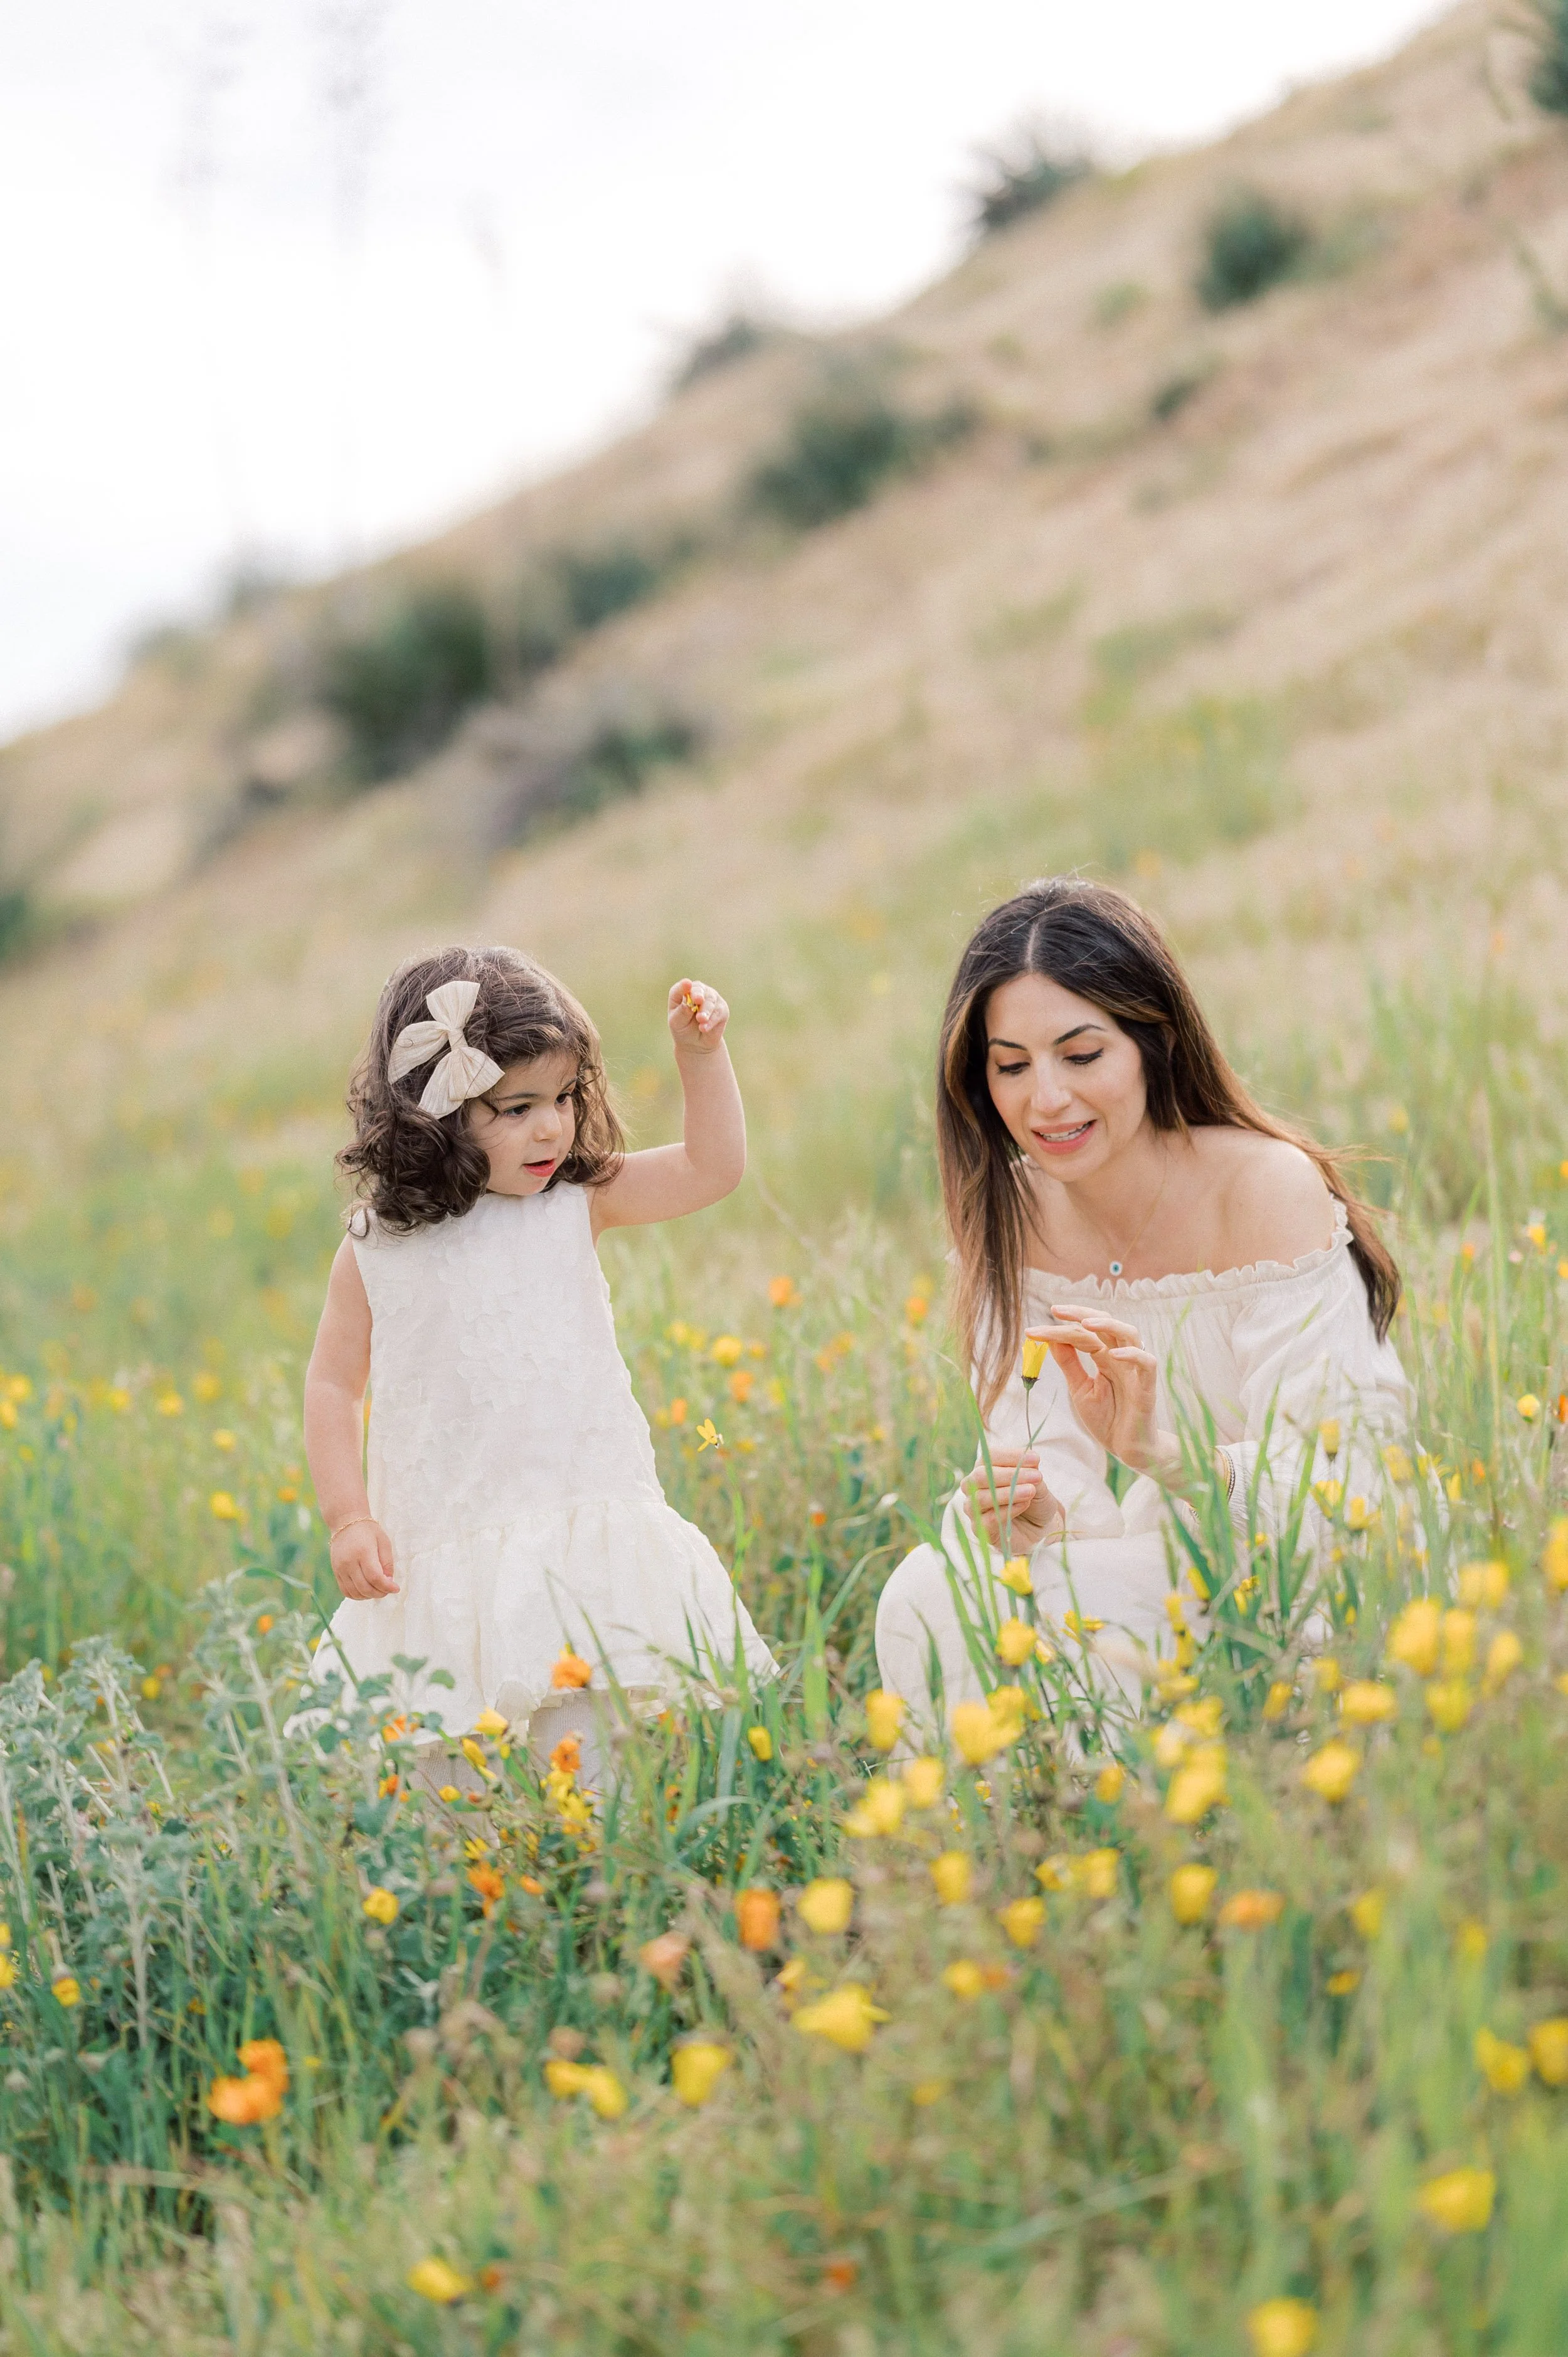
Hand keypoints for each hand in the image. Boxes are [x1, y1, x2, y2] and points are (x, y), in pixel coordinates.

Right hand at [330, 1519, 397, 1599]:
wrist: (345, 1522)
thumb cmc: (368, 1531)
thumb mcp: (383, 1541)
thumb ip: (387, 1562)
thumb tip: (389, 1581)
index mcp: (363, 1552)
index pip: (375, 1577)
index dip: (387, 1587)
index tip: (396, 1588)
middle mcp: (349, 1562)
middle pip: (365, 1588)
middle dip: (380, 1593)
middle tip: (388, 1590)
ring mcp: (340, 1568)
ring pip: (355, 1592)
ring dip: (369, 1596)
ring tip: (378, 1589)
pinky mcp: (336, 1572)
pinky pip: (346, 1591)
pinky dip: (357, 1595)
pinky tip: (366, 1590)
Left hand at [667, 978, 727, 1056]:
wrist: (696, 1043)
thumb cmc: (683, 1028)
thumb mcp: (677, 1022)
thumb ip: (682, 1011)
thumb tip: (689, 1004)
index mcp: (683, 991)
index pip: (682, 986)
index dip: (684, 986)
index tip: (687, 984)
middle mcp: (698, 991)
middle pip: (699, 990)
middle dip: (698, 995)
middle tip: (698, 1000)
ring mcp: (711, 998)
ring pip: (710, 1001)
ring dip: (705, 1011)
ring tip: (701, 1021)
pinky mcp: (721, 1008)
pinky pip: (719, 1012)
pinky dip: (712, 1020)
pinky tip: (704, 1028)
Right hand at [965, 1448, 1063, 1553]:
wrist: (1039, 1527)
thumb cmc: (1034, 1500)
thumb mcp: (1037, 1483)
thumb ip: (1031, 1473)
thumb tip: (1031, 1461)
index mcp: (984, 1468)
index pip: (989, 1456)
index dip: (1011, 1456)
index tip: (1035, 1459)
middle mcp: (974, 1486)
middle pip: (980, 1476)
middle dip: (1009, 1475)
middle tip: (1036, 1476)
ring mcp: (974, 1508)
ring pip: (981, 1498)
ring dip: (1009, 1493)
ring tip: (1031, 1491)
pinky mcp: (979, 1529)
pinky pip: (988, 1519)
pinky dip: (1008, 1510)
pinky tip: (1024, 1504)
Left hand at [1034, 1307, 1167, 1474]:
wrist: (1127, 1449)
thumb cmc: (1107, 1418)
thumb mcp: (1080, 1389)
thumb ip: (1069, 1364)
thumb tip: (1051, 1339)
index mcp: (1104, 1356)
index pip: (1082, 1334)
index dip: (1059, 1329)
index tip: (1031, 1331)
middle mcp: (1121, 1357)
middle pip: (1106, 1323)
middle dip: (1081, 1313)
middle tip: (1056, 1310)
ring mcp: (1135, 1370)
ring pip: (1130, 1334)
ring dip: (1108, 1324)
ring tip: (1085, 1323)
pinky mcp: (1148, 1387)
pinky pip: (1147, 1363)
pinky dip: (1133, 1355)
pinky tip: (1113, 1354)